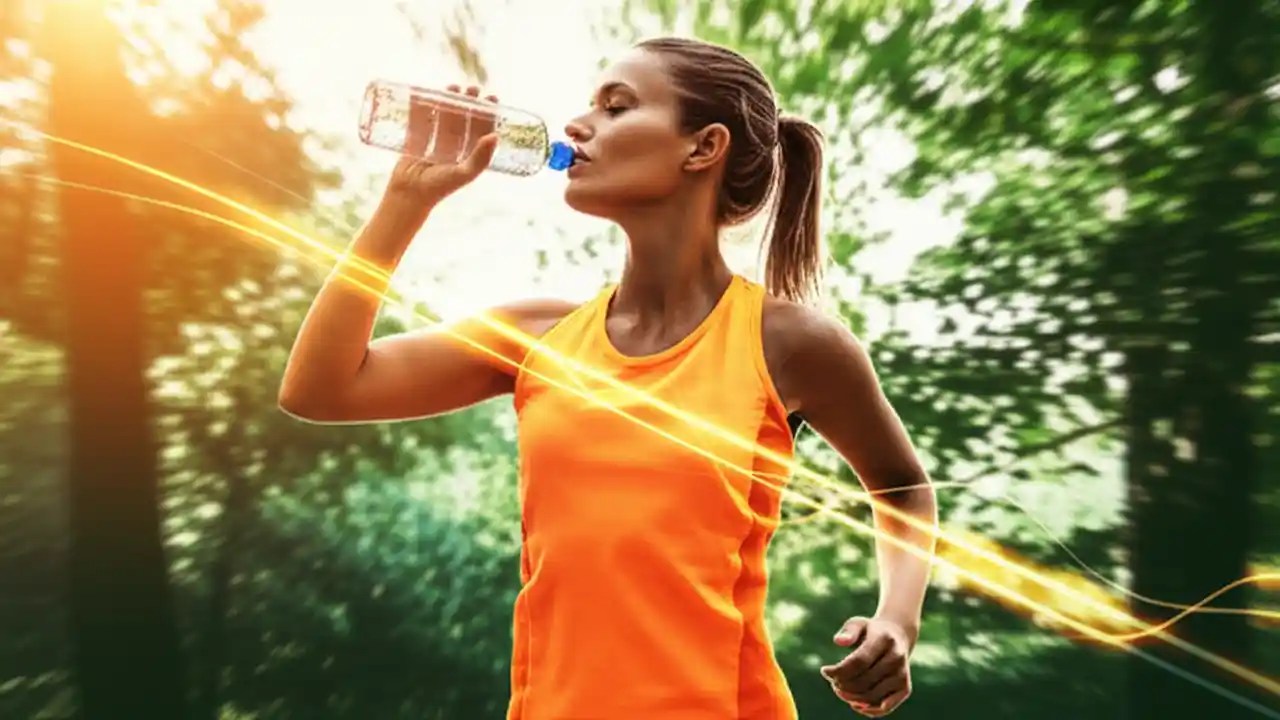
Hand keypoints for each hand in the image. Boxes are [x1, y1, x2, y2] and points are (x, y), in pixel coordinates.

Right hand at [386, 83, 500, 206]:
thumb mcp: (463, 173)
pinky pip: (421, 117)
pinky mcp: (415, 137)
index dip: (488, 114)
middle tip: (473, 88)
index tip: (492, 98)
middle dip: (469, 102)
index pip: (482, 129)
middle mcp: (453, 146)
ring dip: (450, 100)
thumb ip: (480, 158)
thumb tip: (496, 136)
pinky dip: (423, 104)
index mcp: (468, 154)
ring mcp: (434, 140)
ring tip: (454, 86)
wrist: (408, 193)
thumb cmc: (439, 187)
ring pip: (444, 115)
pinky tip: (427, 92)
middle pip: (464, 118)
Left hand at [820, 616, 913, 716]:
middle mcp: (896, 658)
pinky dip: (867, 709)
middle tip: (833, 681)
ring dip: (851, 698)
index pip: (859, 661)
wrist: (898, 636)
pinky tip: (854, 703)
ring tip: (840, 689)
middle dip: (842, 685)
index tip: (824, 671)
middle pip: (863, 681)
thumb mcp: (858, 623)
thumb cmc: (871, 631)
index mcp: (884, 640)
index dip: (839, 670)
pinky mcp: (905, 688)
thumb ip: (848, 631)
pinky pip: (884, 707)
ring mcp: (902, 674)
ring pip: (871, 696)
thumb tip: (838, 641)